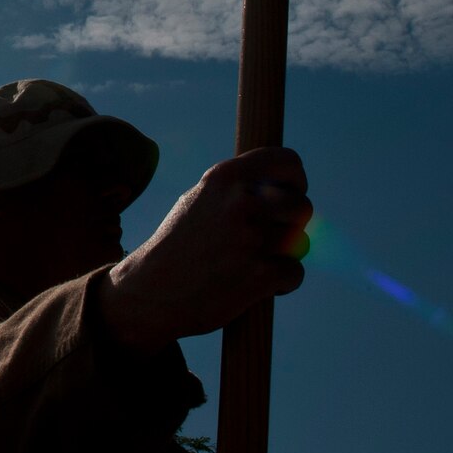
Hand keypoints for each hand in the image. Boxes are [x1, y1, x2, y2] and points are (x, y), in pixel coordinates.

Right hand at [96, 147, 310, 353]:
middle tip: (272, 237)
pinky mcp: (259, 275)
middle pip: (302, 205)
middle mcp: (240, 202)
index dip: (295, 181)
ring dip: (285, 255)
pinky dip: (281, 283)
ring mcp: (251, 238)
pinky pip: (294, 273)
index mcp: (225, 176)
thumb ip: (238, 189)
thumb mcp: (199, 199)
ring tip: (256, 261)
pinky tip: (255, 285)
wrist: (150, 290)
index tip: (288, 196)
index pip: (288, 162)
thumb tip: (283, 187)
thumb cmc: (178, 245)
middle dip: (293, 224)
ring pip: (301, 241)